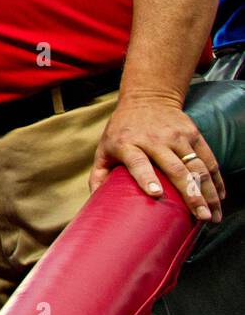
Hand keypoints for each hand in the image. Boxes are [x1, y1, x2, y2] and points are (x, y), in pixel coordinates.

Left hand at [90, 97, 224, 222]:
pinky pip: (208, 159)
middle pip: (175, 168)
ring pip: (196, 166)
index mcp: (127, 144)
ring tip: (212, 214)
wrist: (146, 98)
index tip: (155, 194)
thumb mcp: (104, 148)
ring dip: (208, 191)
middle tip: (200, 215)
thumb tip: (95, 202)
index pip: (138, 162)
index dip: (146, 177)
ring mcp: (176, 136)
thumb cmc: (121, 130)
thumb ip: (98, 175)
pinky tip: (220, 197)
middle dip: (190, 193)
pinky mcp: (193, 134)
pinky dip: (216, 179)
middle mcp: (153, 139)